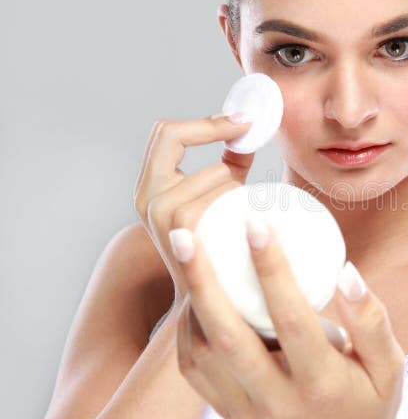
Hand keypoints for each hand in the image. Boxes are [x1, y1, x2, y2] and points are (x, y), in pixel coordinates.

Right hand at [132, 111, 254, 303]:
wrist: (209, 298)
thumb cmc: (218, 244)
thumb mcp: (219, 197)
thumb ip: (229, 165)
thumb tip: (249, 133)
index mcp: (151, 184)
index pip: (166, 133)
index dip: (205, 120)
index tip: (243, 120)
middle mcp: (146, 196)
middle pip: (170, 135)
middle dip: (213, 128)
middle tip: (247, 128)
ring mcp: (159, 215)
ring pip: (210, 170)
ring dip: (235, 176)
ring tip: (246, 197)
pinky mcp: (178, 232)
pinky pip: (217, 195)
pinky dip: (235, 194)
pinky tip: (248, 211)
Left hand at [168, 220, 404, 418]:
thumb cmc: (371, 404)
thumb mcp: (389, 366)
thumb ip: (373, 320)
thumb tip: (345, 270)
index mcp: (323, 384)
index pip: (292, 320)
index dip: (272, 270)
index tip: (257, 224)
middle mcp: (278, 401)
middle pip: (228, 338)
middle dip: (202, 280)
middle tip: (186, 234)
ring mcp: (247, 412)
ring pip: (203, 355)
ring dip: (190, 302)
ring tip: (187, 257)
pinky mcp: (230, 415)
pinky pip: (195, 372)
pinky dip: (186, 332)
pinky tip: (194, 298)